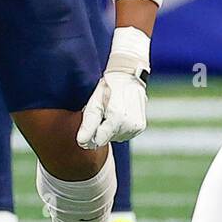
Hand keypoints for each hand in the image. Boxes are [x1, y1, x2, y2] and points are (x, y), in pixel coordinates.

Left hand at [76, 27, 150, 148]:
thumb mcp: (94, 103)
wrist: (128, 77)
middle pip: (107, 139)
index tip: (92, 119)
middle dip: (101, 128)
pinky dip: (119, 128)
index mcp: (116, 117)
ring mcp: (137, 126)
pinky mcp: (140, 127)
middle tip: (103, 111)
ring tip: (112, 111)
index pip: (99, 139)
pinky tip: (119, 115)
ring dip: (110, 129)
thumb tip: (81, 143)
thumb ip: (88, 124)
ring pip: (116, 138)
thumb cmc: (107, 89)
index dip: (91, 133)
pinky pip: (124, 135)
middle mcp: (129, 124)